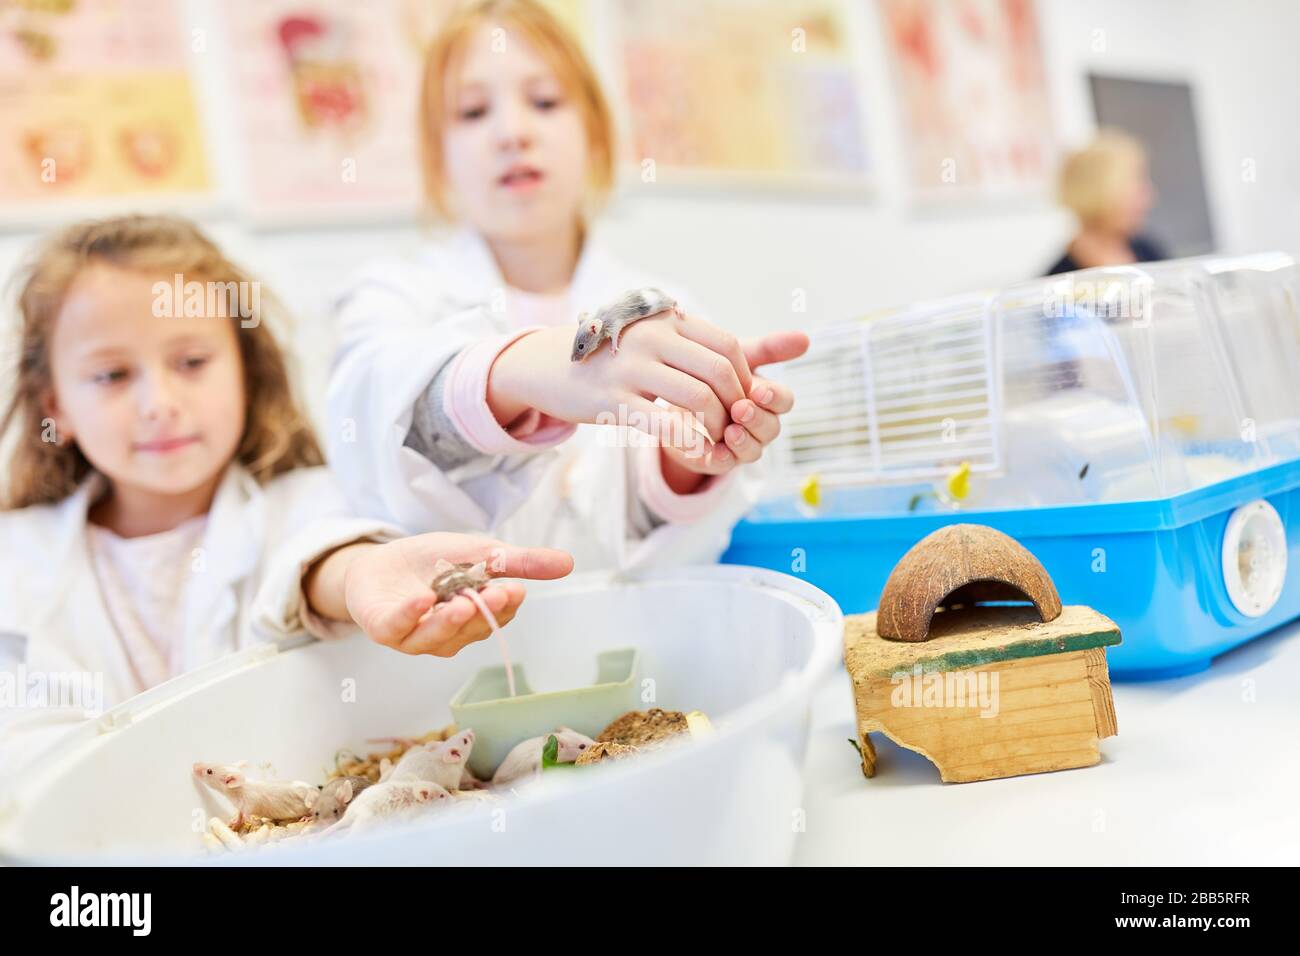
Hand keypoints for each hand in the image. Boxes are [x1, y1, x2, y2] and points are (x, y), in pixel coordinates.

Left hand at [338, 534, 572, 656]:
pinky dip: (410, 617)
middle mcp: (448, 635)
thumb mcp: (480, 553)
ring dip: (451, 622)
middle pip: (471, 630)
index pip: (497, 618)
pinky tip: (421, 600)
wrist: (378, 561)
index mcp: (474, 619)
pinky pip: (398, 628)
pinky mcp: (384, 628)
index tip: (516, 589)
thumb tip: (568, 562)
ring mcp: (415, 637)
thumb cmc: (432, 562)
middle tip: (498, 594)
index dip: (507, 606)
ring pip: (437, 637)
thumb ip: (519, 561)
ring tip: (463, 603)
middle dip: (484, 612)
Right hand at [487, 312, 752, 442]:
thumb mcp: (648, 335)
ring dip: (717, 423)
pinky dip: (690, 441)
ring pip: (698, 397)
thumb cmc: (610, 354)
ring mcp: (631, 368)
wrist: (548, 364)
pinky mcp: (612, 400)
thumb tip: (745, 353)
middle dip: (737, 402)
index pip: (726, 346)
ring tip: (716, 437)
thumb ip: (690, 342)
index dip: (745, 376)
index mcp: (666, 320)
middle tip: (736, 423)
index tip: (746, 399)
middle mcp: (651, 337)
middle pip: (718, 370)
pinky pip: (664, 424)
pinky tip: (698, 450)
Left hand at [660, 329, 807, 478]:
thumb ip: (767, 349)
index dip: (775, 398)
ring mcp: (740, 446)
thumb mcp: (735, 357)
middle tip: (740, 409)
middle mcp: (758, 426)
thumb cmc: (713, 375)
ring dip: (743, 442)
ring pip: (753, 451)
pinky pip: (723, 465)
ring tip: (730, 432)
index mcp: (766, 400)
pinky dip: (720, 458)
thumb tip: (805, 338)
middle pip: (771, 428)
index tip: (759, 390)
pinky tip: (712, 450)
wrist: (676, 396)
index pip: (783, 402)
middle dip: (757, 419)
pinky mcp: (715, 460)